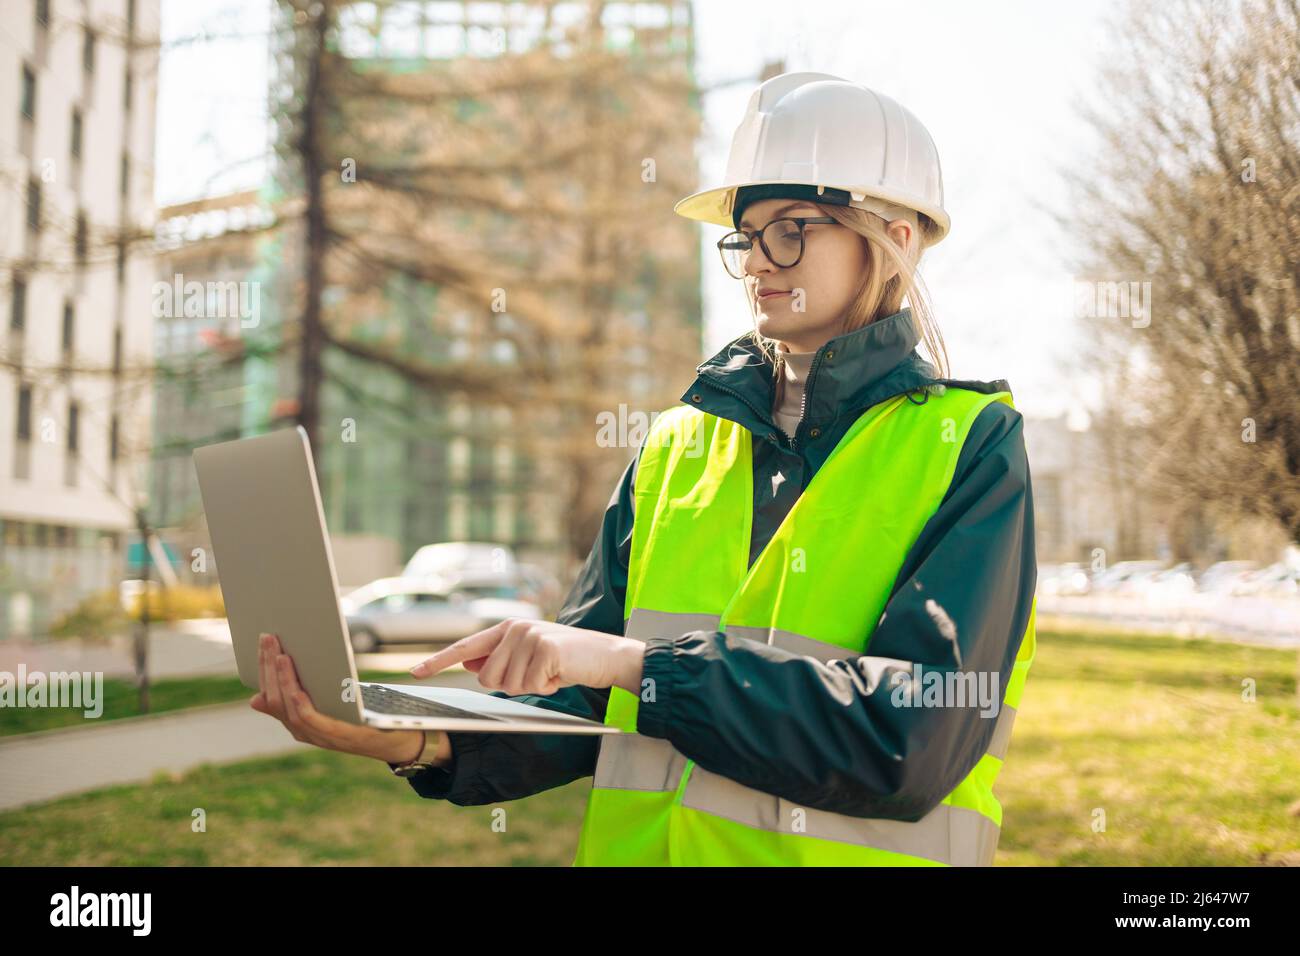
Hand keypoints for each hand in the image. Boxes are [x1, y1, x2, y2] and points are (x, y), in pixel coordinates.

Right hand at [250, 632, 427, 764]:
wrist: (399, 738)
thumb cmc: (363, 714)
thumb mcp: (329, 700)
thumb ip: (303, 693)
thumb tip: (260, 692)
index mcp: (299, 721)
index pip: (270, 695)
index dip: (263, 669)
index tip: (263, 642)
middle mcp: (303, 731)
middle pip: (275, 700)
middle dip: (268, 667)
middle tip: (268, 638)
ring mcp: (319, 736)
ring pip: (289, 710)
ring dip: (282, 681)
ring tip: (280, 656)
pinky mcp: (339, 737)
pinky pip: (311, 721)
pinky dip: (300, 703)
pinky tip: (297, 688)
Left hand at [409, 618, 644, 696]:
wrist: (607, 655)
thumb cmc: (567, 659)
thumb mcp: (529, 657)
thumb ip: (499, 659)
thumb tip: (470, 665)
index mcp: (507, 628)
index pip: (465, 647)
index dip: (438, 661)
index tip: (415, 672)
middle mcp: (514, 628)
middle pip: (488, 678)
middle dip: (512, 686)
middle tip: (538, 676)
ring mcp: (529, 637)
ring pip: (508, 686)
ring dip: (531, 688)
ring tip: (551, 673)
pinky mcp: (544, 649)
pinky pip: (530, 686)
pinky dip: (547, 688)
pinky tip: (560, 675)